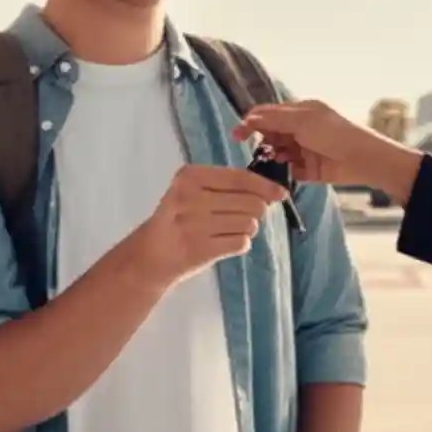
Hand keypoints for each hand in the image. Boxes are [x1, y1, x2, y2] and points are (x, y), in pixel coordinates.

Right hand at [128, 165, 288, 289]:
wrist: (150, 254)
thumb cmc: (179, 217)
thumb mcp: (193, 190)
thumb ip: (228, 186)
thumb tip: (273, 193)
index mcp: (190, 176)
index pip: (239, 178)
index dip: (265, 186)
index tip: (281, 193)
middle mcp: (191, 197)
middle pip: (251, 203)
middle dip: (256, 211)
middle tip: (243, 215)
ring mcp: (196, 224)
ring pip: (249, 224)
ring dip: (247, 228)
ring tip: (228, 229)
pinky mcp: (201, 249)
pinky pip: (241, 243)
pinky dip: (239, 243)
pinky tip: (223, 242)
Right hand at [231, 99, 391, 185]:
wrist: (362, 159)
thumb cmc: (334, 134)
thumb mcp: (302, 121)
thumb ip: (274, 120)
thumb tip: (248, 118)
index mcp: (300, 112)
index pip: (268, 114)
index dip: (251, 122)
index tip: (237, 135)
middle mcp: (300, 129)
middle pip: (271, 134)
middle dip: (262, 141)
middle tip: (260, 151)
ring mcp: (304, 150)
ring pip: (277, 153)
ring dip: (272, 157)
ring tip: (274, 161)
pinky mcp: (308, 170)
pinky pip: (288, 171)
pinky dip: (282, 172)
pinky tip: (281, 174)